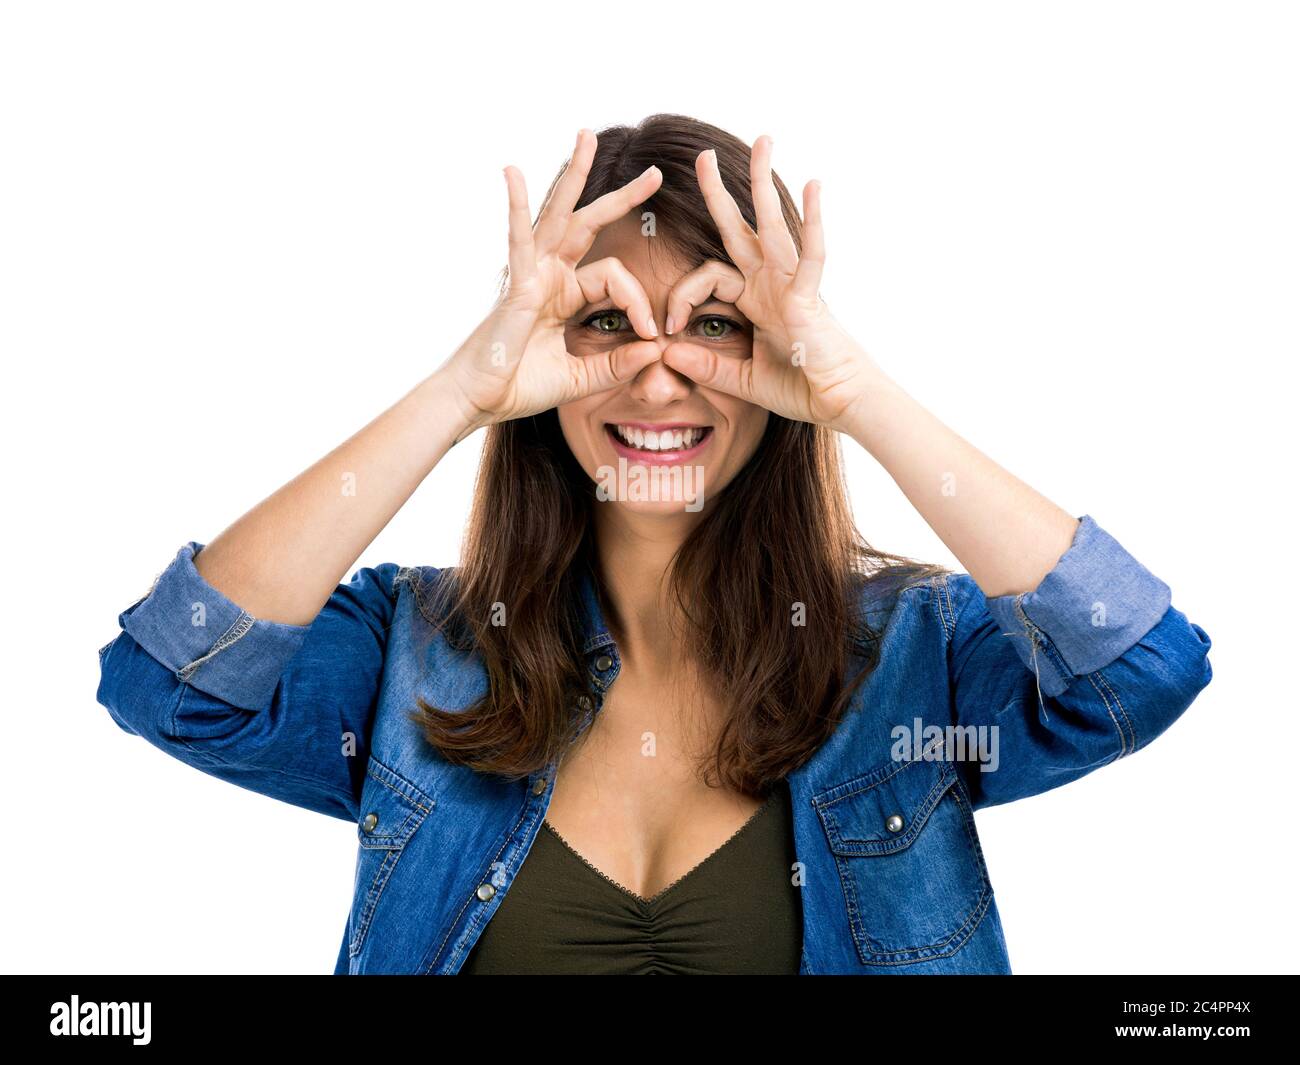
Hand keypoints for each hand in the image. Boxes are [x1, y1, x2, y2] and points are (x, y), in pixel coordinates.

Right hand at [441, 129, 664, 435]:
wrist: (479, 400)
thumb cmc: (520, 386)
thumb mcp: (581, 378)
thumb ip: (617, 366)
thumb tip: (655, 350)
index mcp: (565, 294)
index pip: (616, 279)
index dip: (640, 302)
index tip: (652, 333)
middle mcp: (550, 275)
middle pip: (589, 224)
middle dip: (622, 197)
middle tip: (655, 174)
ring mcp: (532, 273)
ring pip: (559, 215)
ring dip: (575, 175)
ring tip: (588, 137)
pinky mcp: (516, 283)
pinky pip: (518, 239)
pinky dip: (517, 206)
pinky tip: (513, 173)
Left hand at [659, 135, 881, 432]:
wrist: (840, 402)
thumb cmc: (800, 387)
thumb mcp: (742, 379)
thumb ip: (706, 367)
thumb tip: (667, 353)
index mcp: (754, 299)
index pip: (708, 276)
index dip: (681, 295)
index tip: (667, 326)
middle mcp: (771, 283)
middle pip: (740, 228)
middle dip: (720, 192)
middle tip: (703, 155)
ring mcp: (792, 285)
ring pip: (774, 225)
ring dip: (764, 183)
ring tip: (762, 140)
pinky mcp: (810, 297)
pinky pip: (812, 255)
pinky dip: (814, 221)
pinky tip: (813, 184)